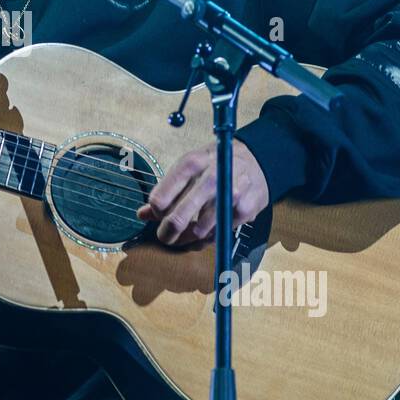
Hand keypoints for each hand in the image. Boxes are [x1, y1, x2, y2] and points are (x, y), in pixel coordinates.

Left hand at [137, 140, 269, 246]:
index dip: (156, 212)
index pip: (160, 198)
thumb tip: (142, 214)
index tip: (158, 213)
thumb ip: (166, 189)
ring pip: (197, 231)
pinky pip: (217, 235)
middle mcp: (210, 178)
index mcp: (191, 163)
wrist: (257, 159)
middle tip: (164, 236)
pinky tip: (203, 234)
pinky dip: (206, 240)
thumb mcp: (189, 167)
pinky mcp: (244, 211)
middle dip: (166, 233)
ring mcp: (229, 195)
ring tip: (183, 236)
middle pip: (177, 218)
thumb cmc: (216, 163)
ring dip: (186, 239)